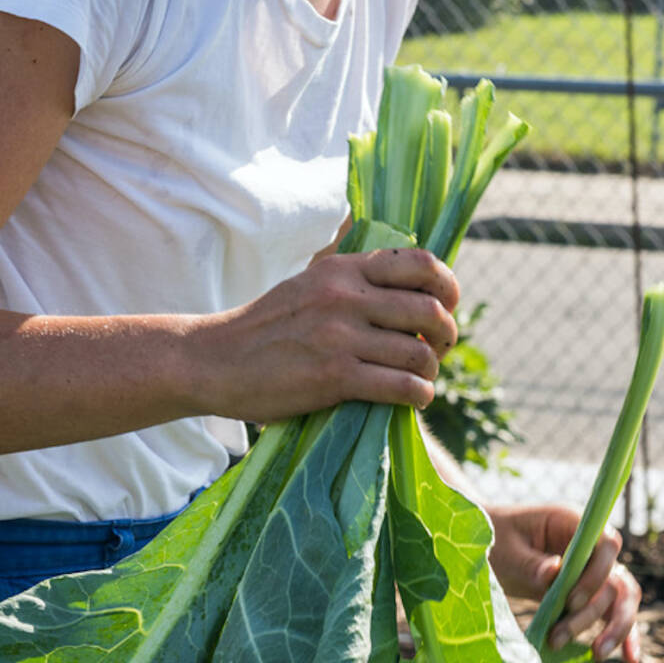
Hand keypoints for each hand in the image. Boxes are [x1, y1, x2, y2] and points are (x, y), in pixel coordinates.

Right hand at [197, 247, 459, 423]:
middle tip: (439, 350)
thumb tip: (407, 282)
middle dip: (447, 335)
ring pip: (419, 352)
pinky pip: (401, 386)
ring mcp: (340, 336)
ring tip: (422, 378)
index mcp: (343, 269)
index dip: (448, 286)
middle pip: (430, 310)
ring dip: (432, 371)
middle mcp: (345, 296)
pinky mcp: (334, 376)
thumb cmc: (267, 328)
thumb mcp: (309, 285)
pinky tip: (414, 399)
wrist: (214, 361)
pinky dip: (419, 395)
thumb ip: (352, 279)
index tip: (447, 306)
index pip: (421, 263)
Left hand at [488, 503, 641, 662]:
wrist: (488, 549)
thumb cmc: (494, 541)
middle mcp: (590, 547)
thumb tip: (555, 573)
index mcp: (572, 523)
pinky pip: (612, 613)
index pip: (605, 544)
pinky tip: (629, 660)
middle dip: (597, 611)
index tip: (570, 600)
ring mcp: (593, 571)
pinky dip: (624, 636)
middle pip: (616, 578)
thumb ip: (530, 563)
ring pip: (619, 599)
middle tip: (561, 636)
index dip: (596, 573)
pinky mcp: (589, 594)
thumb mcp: (505, 551)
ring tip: (595, 656)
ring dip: (613, 629)